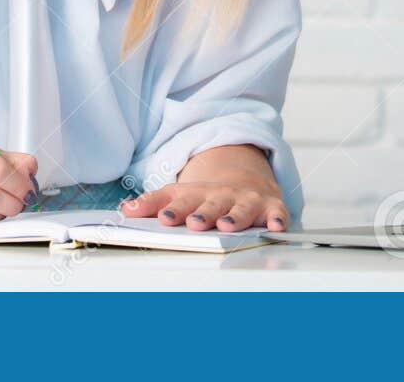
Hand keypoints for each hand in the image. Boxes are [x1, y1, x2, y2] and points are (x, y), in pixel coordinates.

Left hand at [118, 144, 288, 232]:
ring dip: (236, 217)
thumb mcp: (179, 194)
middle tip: (196, 223)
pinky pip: (276, 213)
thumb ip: (154, 204)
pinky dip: (277, 219)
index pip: (182, 202)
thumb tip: (125, 211)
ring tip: (229, 226)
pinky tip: (276, 226)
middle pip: (212, 205)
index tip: (165, 219)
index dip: (173, 210)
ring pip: (242, 209)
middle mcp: (222, 197)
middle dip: (204, 214)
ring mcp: (247, 200)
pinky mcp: (271, 206)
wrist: (245, 177)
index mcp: (197, 195)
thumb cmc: (208, 196)